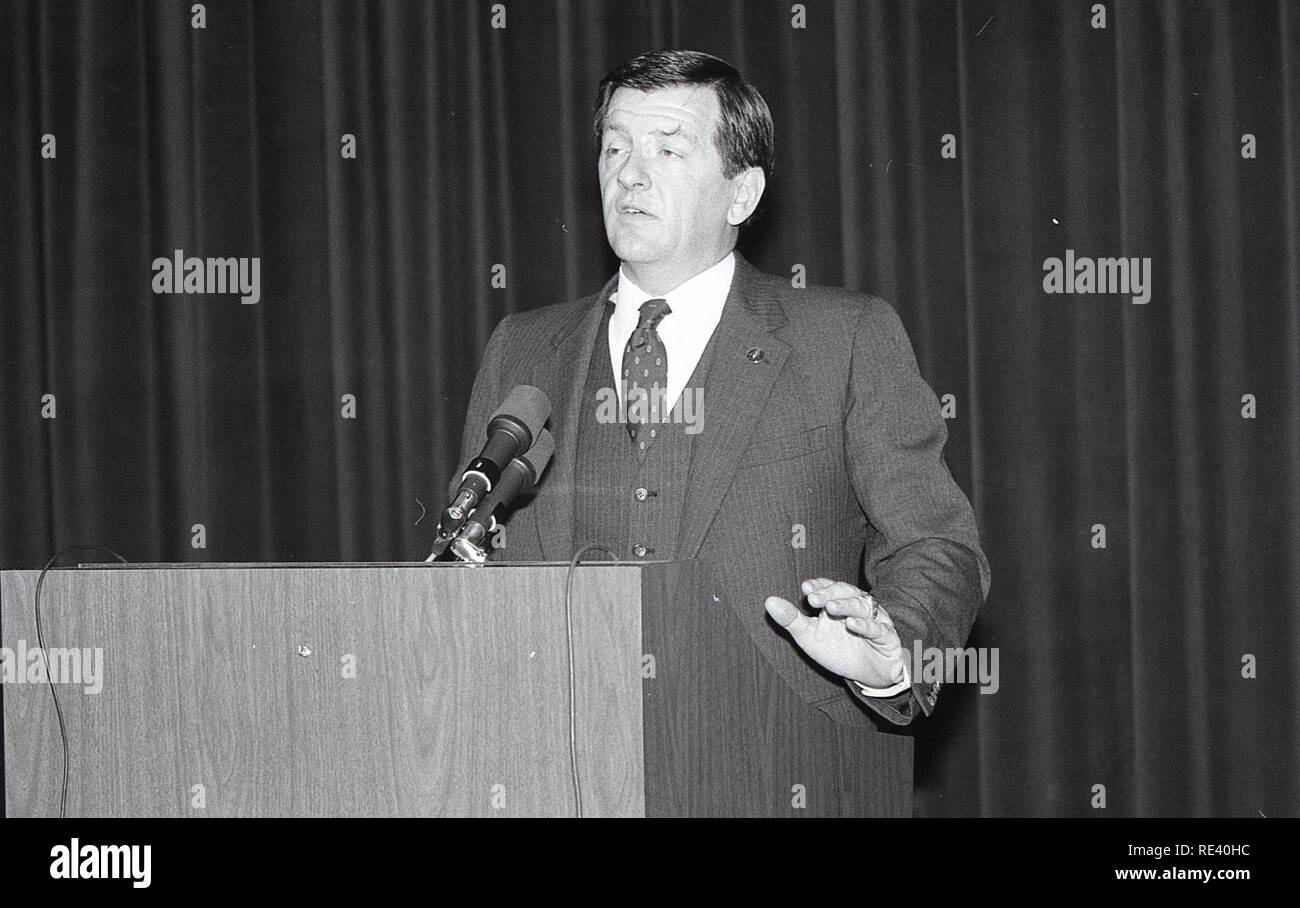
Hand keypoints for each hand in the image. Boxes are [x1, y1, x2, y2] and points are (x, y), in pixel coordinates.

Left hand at [765, 578, 906, 689]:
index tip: (806, 588)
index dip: (819, 586)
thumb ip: (791, 619)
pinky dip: (866, 624)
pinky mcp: (886, 636)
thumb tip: (769, 601)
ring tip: (831, 608)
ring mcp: (873, 619)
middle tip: (814, 598)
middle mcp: (857, 606)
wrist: (867, 675)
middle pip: (846, 592)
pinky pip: (878, 627)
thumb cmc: (836, 651)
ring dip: (846, 605)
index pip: (829, 587)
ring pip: (862, 605)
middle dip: (830, 593)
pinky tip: (852, 623)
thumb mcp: (809, 636)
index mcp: (837, 602)